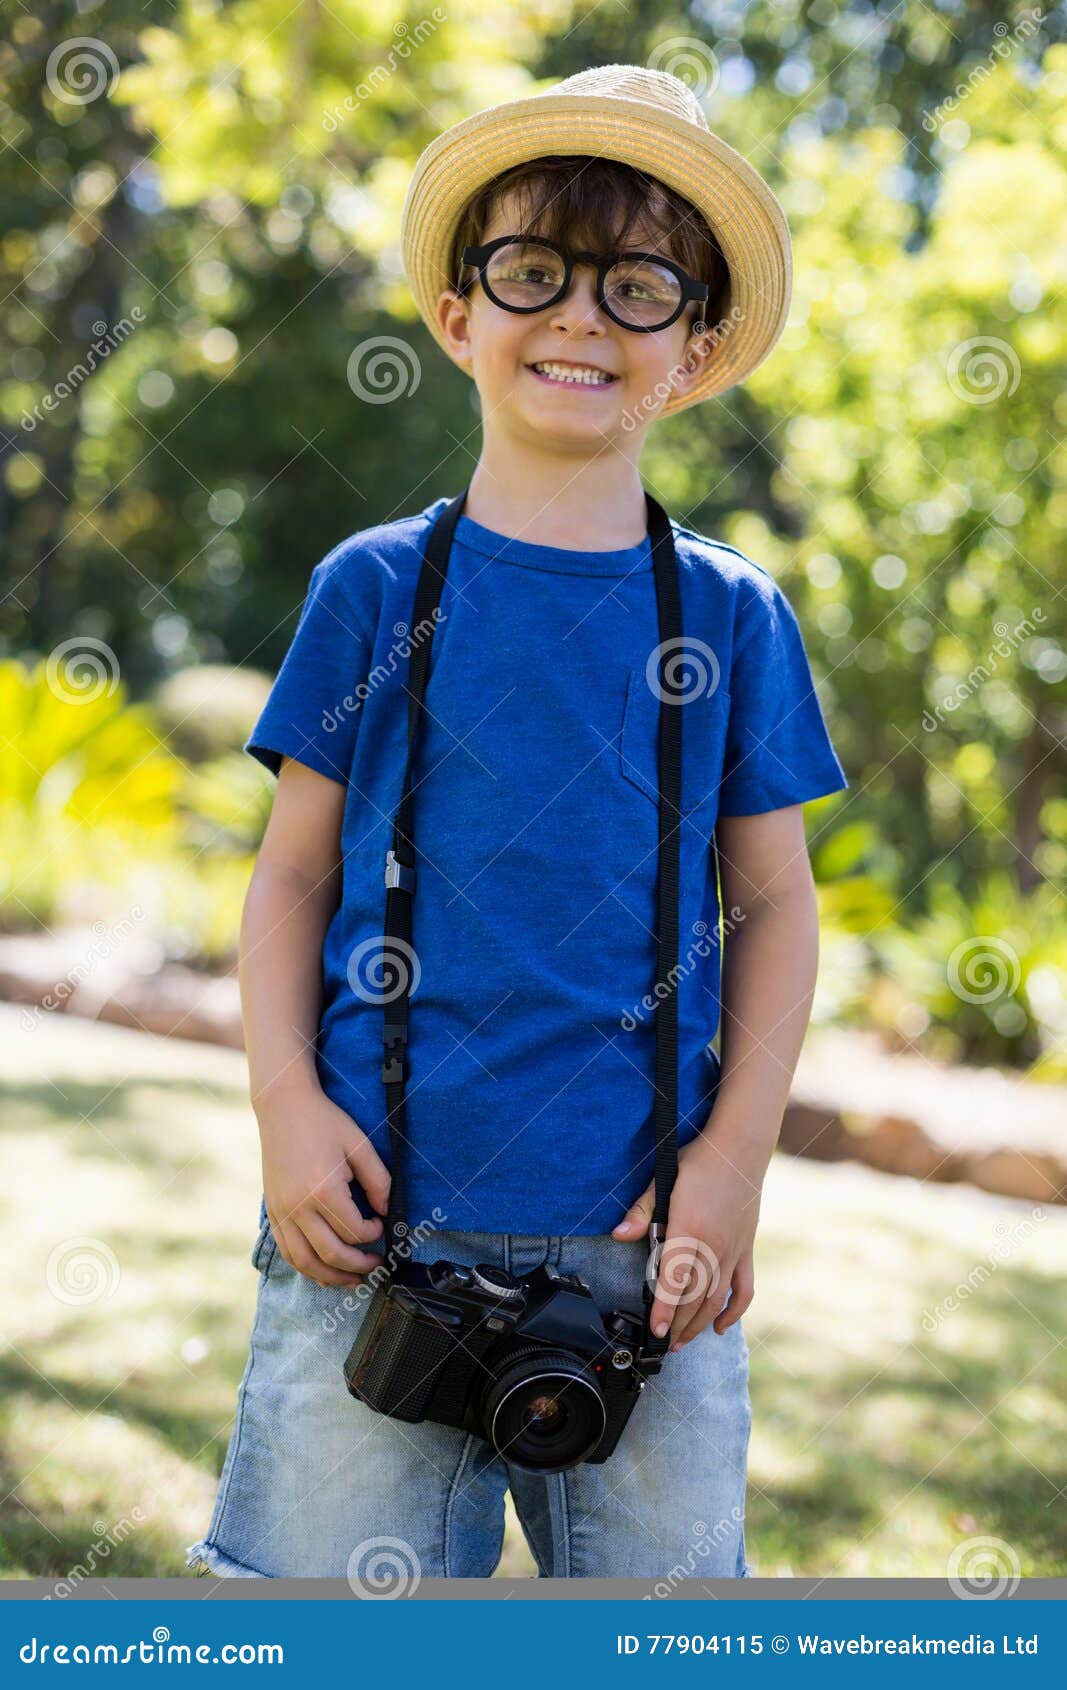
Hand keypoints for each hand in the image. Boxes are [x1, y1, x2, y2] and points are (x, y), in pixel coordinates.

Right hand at [256, 1078, 391, 1286]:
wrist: (283, 1107)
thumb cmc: (323, 1122)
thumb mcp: (360, 1145)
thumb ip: (379, 1181)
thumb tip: (389, 1212)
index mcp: (323, 1190)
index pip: (355, 1231)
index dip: (375, 1234)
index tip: (381, 1224)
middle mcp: (299, 1207)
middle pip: (331, 1254)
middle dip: (359, 1266)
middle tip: (378, 1266)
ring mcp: (282, 1212)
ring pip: (305, 1262)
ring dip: (332, 1277)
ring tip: (353, 1280)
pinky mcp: (273, 1213)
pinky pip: (288, 1252)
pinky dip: (306, 1267)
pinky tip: (323, 1271)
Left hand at [611, 1136, 760, 1346]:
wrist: (740, 1148)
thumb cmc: (699, 1161)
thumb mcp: (663, 1179)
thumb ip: (641, 1212)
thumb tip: (619, 1234)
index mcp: (690, 1228)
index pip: (675, 1279)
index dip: (665, 1309)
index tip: (657, 1331)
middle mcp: (714, 1245)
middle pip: (695, 1296)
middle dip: (679, 1325)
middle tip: (663, 1343)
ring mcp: (733, 1249)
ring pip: (717, 1298)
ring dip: (700, 1324)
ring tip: (682, 1341)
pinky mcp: (746, 1249)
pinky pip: (744, 1288)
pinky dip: (734, 1311)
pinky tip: (722, 1326)